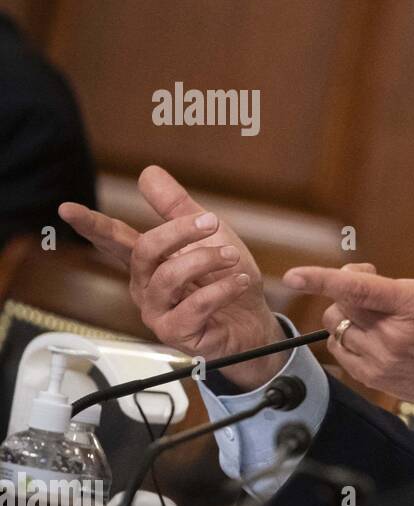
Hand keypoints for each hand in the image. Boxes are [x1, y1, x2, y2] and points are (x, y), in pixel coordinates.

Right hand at [58, 166, 285, 389]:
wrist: (253, 322)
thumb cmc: (227, 279)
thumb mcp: (208, 235)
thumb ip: (177, 207)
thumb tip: (148, 172)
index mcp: (147, 262)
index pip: (113, 239)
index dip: (90, 225)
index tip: (67, 209)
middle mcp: (145, 287)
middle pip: (145, 250)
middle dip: (180, 231)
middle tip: (212, 223)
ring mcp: (156, 312)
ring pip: (169, 277)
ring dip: (207, 260)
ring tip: (233, 257)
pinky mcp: (176, 333)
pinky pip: (195, 305)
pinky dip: (222, 289)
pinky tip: (240, 282)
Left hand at [282, 218, 413, 435]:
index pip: (359, 290)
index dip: (323, 279)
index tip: (294, 275)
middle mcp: (394, 335)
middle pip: (342, 303)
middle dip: (347, 284)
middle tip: (371, 278)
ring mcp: (381, 359)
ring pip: (337, 325)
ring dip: (347, 311)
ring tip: (375, 309)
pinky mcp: (373, 376)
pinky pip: (340, 348)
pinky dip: (346, 335)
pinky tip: (371, 331)